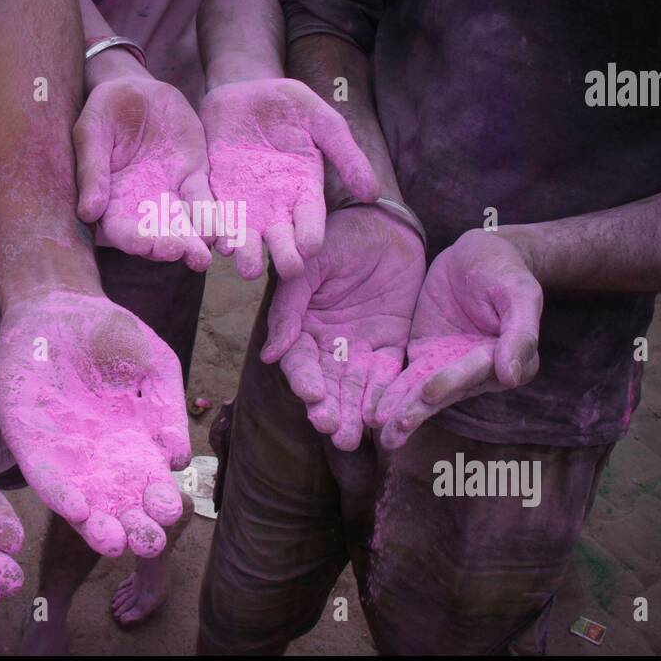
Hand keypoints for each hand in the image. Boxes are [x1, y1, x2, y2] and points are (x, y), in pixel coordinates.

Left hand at [0, 292, 192, 557]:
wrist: (60, 303)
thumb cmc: (113, 333)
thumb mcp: (155, 365)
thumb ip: (168, 408)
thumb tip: (178, 457)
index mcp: (136, 446)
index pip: (150, 488)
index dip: (160, 503)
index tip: (170, 509)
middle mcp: (101, 459)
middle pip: (119, 507)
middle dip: (133, 528)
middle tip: (146, 541)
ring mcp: (64, 454)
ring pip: (82, 504)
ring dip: (96, 527)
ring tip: (112, 542)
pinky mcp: (29, 442)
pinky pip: (44, 476)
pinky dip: (59, 495)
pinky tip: (77, 509)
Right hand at [74, 77, 213, 270]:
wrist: (136, 88)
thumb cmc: (103, 111)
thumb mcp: (92, 134)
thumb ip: (92, 171)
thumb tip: (87, 214)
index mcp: (112, 200)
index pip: (122, 229)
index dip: (134, 239)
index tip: (145, 245)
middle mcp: (143, 204)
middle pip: (156, 234)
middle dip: (170, 247)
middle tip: (184, 255)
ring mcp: (171, 193)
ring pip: (185, 224)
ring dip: (195, 242)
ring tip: (205, 257)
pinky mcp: (194, 176)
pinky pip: (205, 199)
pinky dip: (213, 216)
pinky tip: (223, 232)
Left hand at [200, 78, 377, 279]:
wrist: (244, 90)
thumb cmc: (291, 107)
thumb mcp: (324, 123)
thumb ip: (346, 155)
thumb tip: (373, 193)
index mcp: (305, 191)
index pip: (311, 220)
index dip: (311, 234)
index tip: (311, 247)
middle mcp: (275, 204)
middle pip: (280, 237)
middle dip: (283, 254)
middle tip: (287, 270)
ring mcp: (243, 201)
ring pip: (244, 234)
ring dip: (244, 250)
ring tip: (245, 264)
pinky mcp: (214, 192)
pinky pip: (213, 214)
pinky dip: (213, 227)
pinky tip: (215, 239)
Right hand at [260, 206, 424, 449]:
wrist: (385, 223)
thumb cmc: (338, 237)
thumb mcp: (309, 265)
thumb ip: (289, 308)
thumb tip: (270, 357)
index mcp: (301, 326)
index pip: (299, 362)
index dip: (304, 380)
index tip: (312, 396)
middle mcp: (327, 344)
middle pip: (326, 385)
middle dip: (329, 409)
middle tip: (333, 430)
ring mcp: (359, 347)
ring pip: (354, 389)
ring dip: (353, 414)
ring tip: (352, 438)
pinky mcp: (390, 345)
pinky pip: (388, 376)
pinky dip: (386, 397)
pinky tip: (384, 417)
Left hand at [375, 229, 542, 447]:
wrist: (478, 254)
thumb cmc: (505, 270)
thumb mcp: (519, 292)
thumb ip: (520, 332)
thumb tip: (512, 376)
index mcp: (510, 359)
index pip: (476, 370)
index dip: (452, 381)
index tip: (429, 393)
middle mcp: (479, 371)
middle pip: (447, 391)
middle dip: (420, 411)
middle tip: (395, 429)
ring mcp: (450, 365)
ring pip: (424, 391)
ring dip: (403, 412)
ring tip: (382, 434)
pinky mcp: (425, 355)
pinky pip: (407, 376)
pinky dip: (391, 394)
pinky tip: (373, 414)